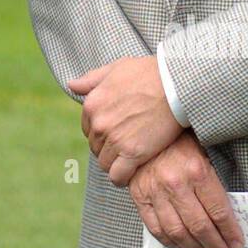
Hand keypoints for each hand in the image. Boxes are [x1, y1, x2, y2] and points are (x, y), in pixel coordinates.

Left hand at [70, 55, 182, 184]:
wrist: (175, 85)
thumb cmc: (148, 73)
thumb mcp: (115, 69)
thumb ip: (91, 80)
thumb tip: (72, 85)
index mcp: (92, 104)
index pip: (88, 129)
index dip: (101, 132)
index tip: (115, 132)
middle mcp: (99, 123)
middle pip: (96, 147)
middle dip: (108, 147)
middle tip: (125, 144)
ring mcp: (115, 140)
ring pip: (104, 163)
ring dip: (114, 163)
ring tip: (128, 159)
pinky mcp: (133, 154)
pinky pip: (117, 175)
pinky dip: (121, 178)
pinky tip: (130, 174)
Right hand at [128, 130, 243, 247]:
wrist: (145, 128)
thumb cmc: (179, 141)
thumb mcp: (205, 153)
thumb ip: (216, 181)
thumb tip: (232, 213)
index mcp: (197, 170)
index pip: (219, 212)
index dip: (230, 233)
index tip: (237, 243)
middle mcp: (175, 183)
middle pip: (200, 226)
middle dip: (216, 245)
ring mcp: (155, 191)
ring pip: (178, 232)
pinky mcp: (140, 197)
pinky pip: (155, 228)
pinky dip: (170, 241)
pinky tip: (181, 244)